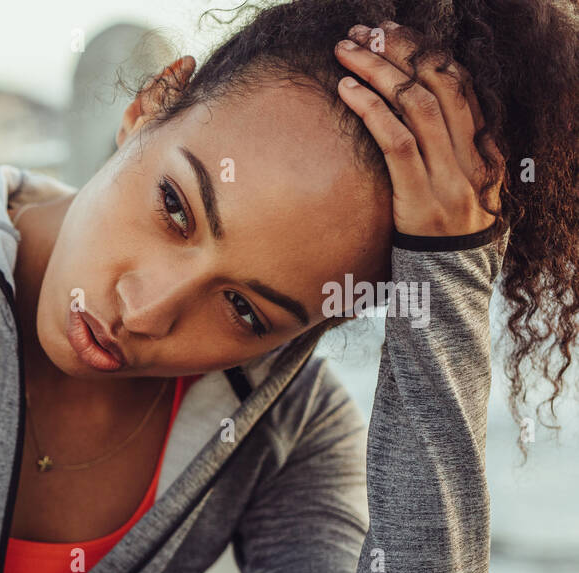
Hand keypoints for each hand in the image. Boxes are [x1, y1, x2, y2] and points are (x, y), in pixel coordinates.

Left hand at [334, 20, 503, 236]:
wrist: (449, 287)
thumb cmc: (441, 235)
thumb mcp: (455, 188)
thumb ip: (445, 152)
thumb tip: (414, 113)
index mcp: (482, 147)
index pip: (458, 83)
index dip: (423, 51)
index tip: (391, 31)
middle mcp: (471, 155)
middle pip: (439, 82)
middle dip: (400, 49)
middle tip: (363, 31)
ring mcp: (449, 176)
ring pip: (417, 104)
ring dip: (378, 70)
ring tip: (345, 51)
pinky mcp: (421, 197)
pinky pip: (397, 142)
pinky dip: (371, 110)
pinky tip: (347, 89)